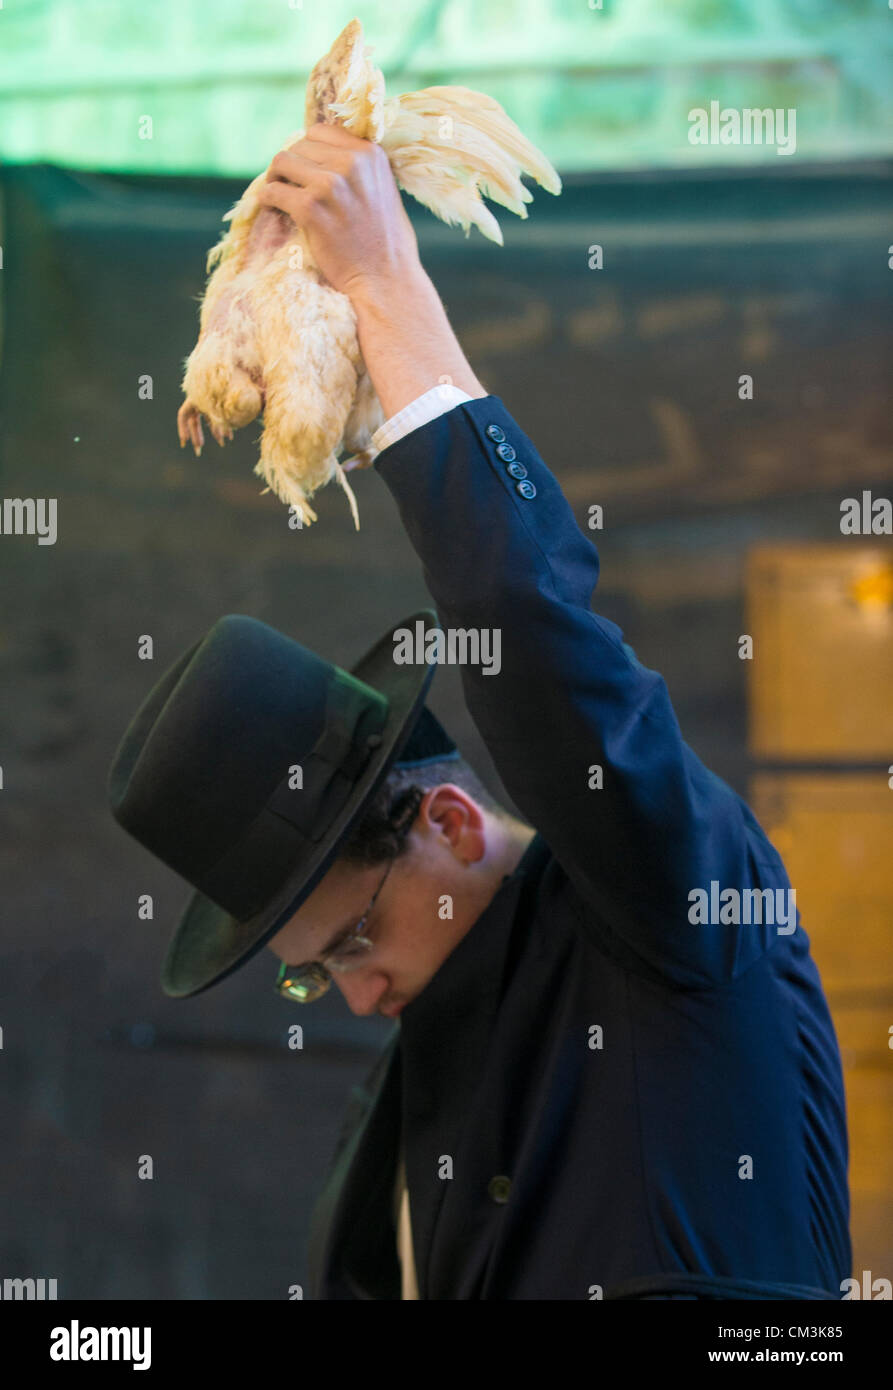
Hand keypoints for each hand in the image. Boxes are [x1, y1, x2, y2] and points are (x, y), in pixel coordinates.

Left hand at [257, 123, 421, 300]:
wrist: (385, 281)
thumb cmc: (385, 243)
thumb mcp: (383, 190)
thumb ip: (359, 168)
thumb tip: (323, 153)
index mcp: (369, 154)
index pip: (321, 131)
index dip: (309, 149)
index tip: (307, 170)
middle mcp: (351, 163)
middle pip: (299, 145)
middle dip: (292, 166)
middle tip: (291, 187)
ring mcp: (329, 185)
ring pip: (281, 162)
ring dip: (276, 179)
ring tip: (281, 196)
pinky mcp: (310, 209)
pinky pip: (273, 192)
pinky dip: (267, 199)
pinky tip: (272, 208)